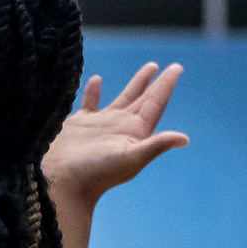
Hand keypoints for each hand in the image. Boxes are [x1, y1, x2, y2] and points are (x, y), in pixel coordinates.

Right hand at [41, 63, 187, 204]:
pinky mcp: (79, 124)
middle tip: (163, 66)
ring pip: (122, 98)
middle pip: (142, 99)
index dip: (166, 85)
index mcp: (135, 132)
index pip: (155, 103)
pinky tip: (96, 79)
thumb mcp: (130, 157)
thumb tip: (185, 139)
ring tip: (147, 68)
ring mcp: (100, 125)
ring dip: (135, 84)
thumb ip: (155, 145)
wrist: (61, 181)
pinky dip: (93, 91)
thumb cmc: (96, 171)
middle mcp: (121, 127)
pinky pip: (89, 102)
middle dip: (153, 83)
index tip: (176, 67)